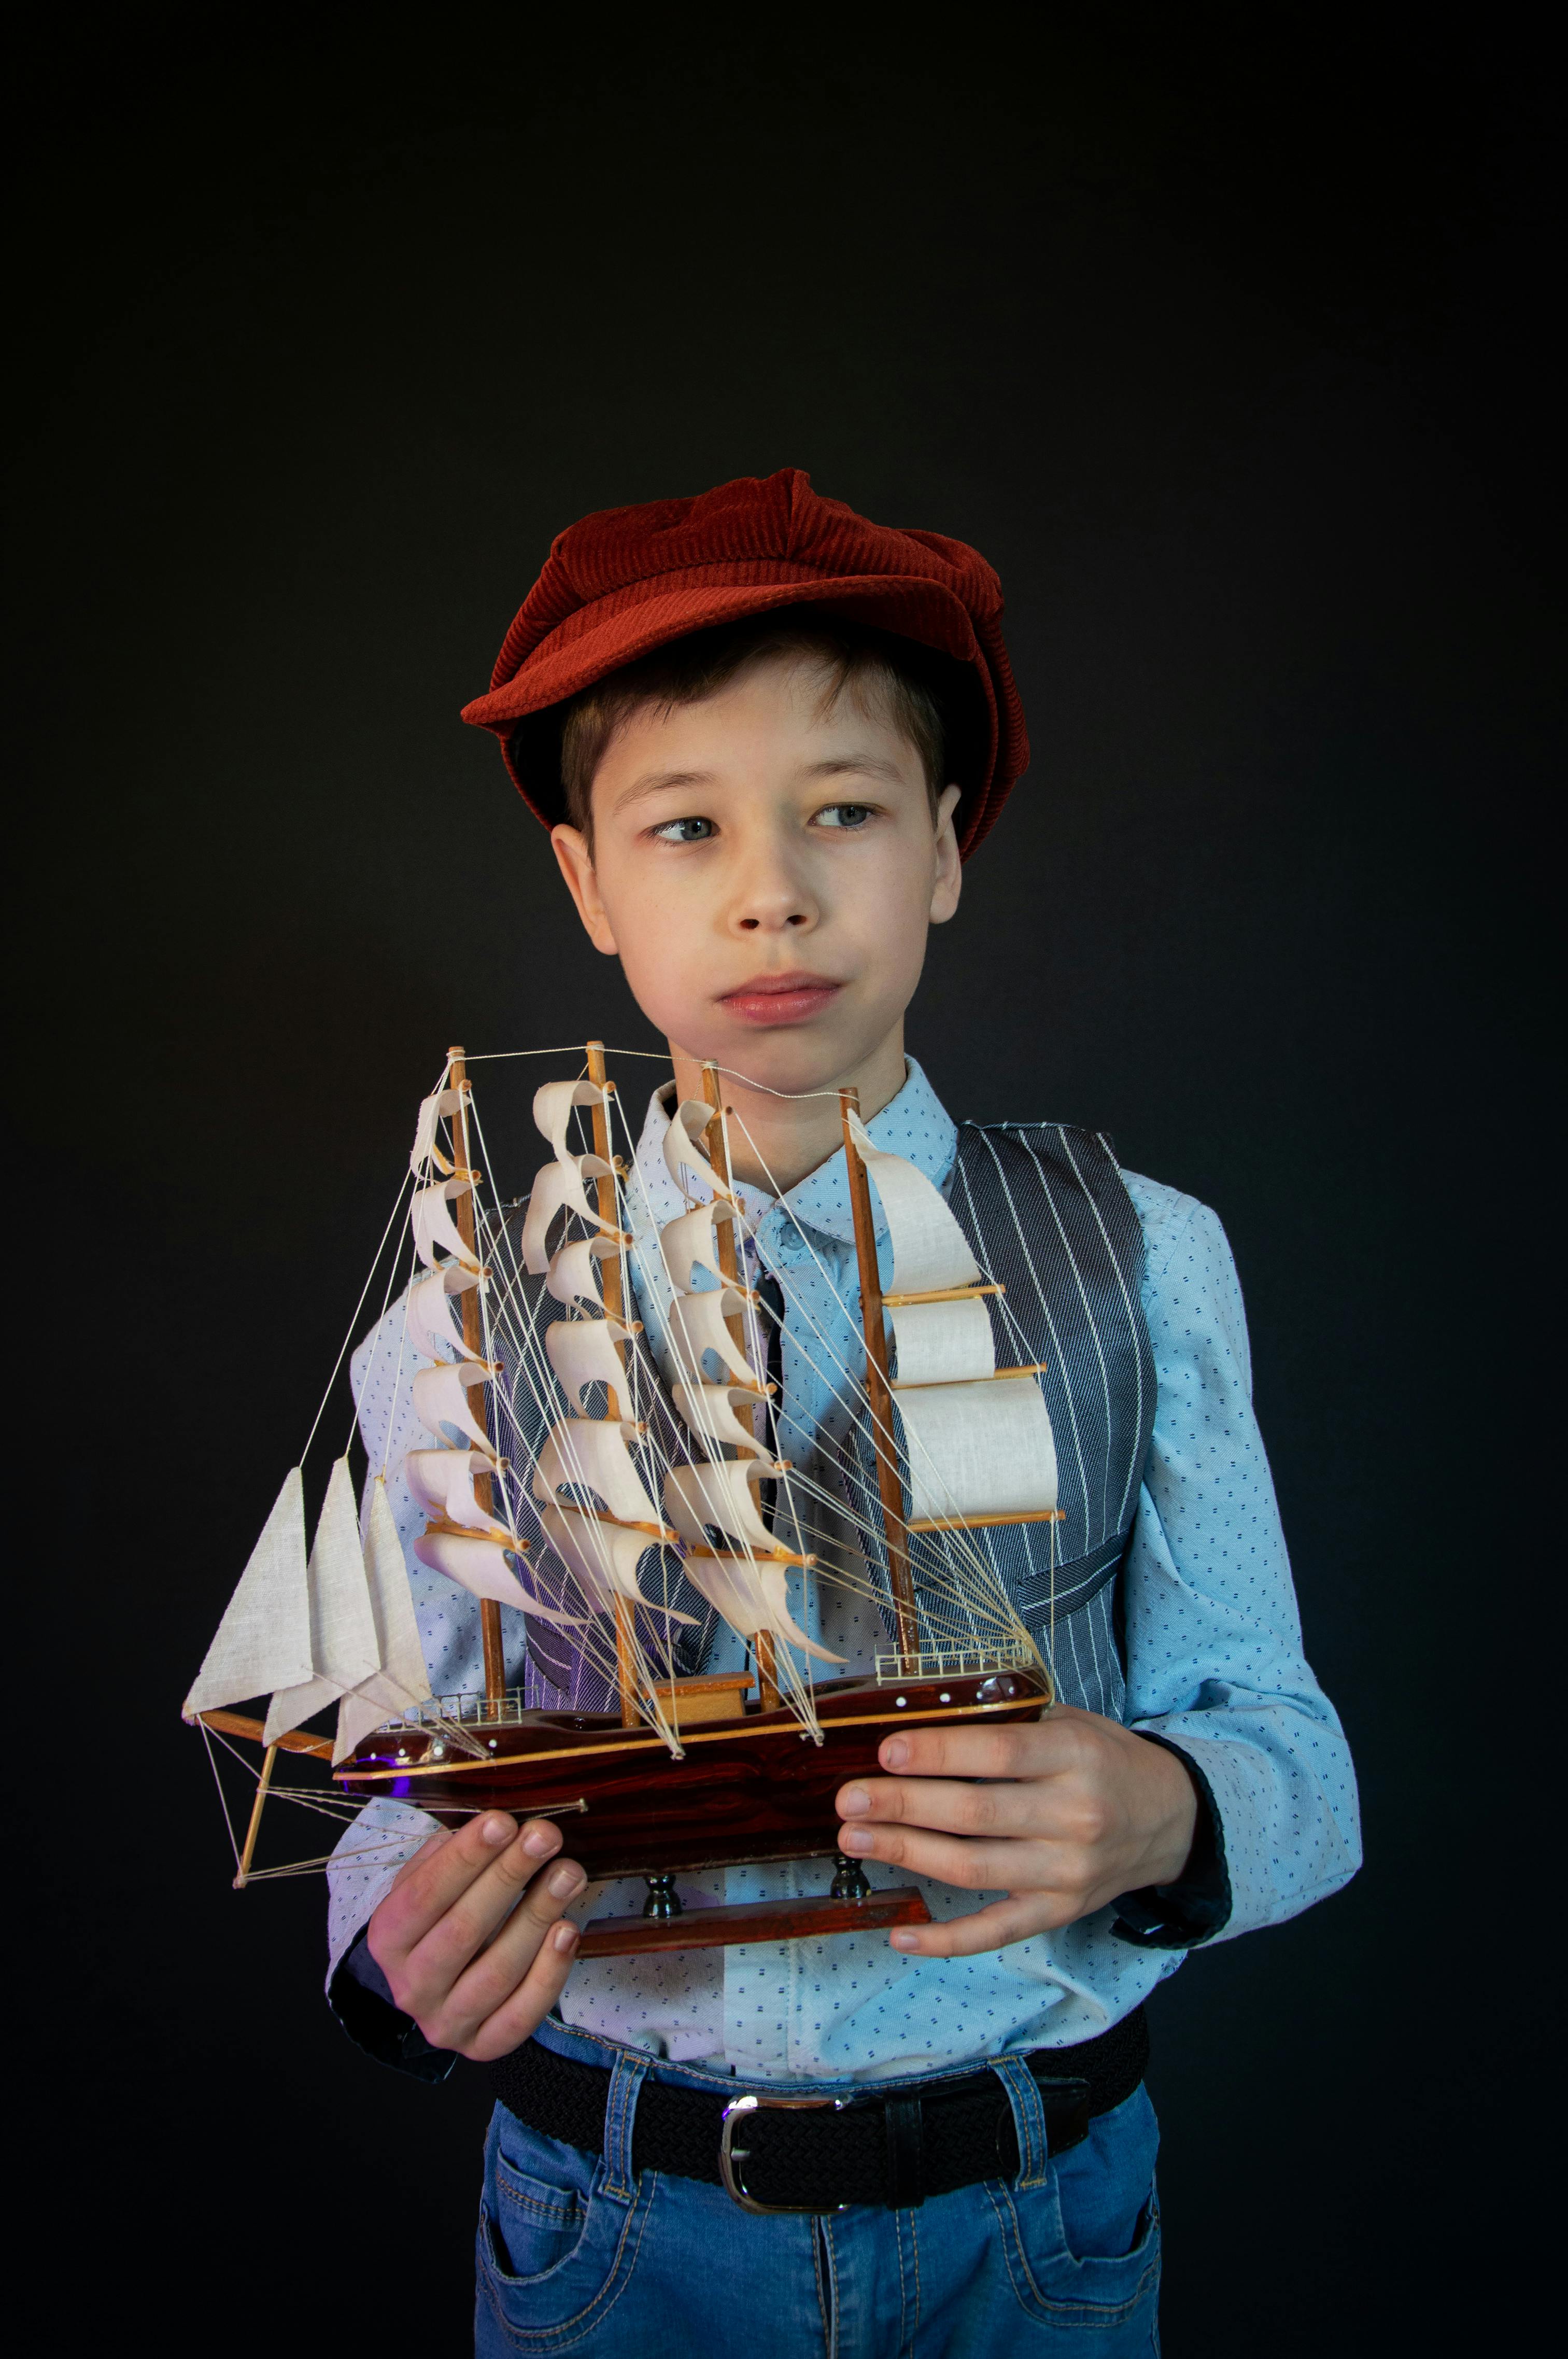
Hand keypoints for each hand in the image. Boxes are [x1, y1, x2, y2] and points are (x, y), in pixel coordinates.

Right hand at [366, 1811, 584, 2059]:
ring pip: (496, 1973)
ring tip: (568, 1874)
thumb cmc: (434, 1917)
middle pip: (462, 1932)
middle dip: (508, 1877)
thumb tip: (489, 1828)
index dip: (465, 1858)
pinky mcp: (482, 2046)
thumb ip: (447, 1855)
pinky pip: (520, 2014)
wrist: (428, 1984)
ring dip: (536, 1918)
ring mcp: (446, 2022)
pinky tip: (569, 1931)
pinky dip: (549, 1973)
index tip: (504, 1822)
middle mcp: (411, 1986)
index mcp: (387, 1938)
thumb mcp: (424, 1880)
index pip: (424, 1895)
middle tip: (545, 1837)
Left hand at [834, 1706, 1198, 1957]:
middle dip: (904, 1806)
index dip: (938, 1753)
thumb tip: (923, 1722)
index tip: (886, 1751)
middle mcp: (1074, 1816)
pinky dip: (946, 1939)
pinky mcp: (1060, 1912)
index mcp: (1075, 1756)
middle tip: (850, 1799)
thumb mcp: (1071, 1723)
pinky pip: (996, 1932)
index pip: (998, 1754)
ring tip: (857, 1838)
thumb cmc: (1105, 1761)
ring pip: (974, 1869)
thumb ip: (1011, 1723)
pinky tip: (901, 1933)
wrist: (1172, 1819)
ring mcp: (1066, 1872)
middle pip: (975, 1814)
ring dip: (908, 1854)